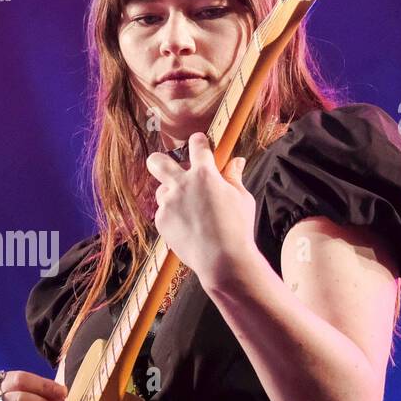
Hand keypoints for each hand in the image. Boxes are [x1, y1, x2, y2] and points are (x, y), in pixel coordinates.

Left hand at [145, 132, 260, 291]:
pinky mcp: (161, 221)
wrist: (222, 259)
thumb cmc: (237, 228)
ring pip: (162, 191)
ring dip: (171, 196)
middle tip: (161, 164)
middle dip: (158, 160)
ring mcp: (169, 203)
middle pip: (158, 162)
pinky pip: (164, 213)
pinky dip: (173, 218)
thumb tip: (236, 160)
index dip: (198, 141)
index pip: (198, 147)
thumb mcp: (242, 198)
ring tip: (188, 211)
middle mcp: (182, 184)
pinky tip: (188, 228)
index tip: (198, 140)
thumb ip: (234, 177)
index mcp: (205, 174)